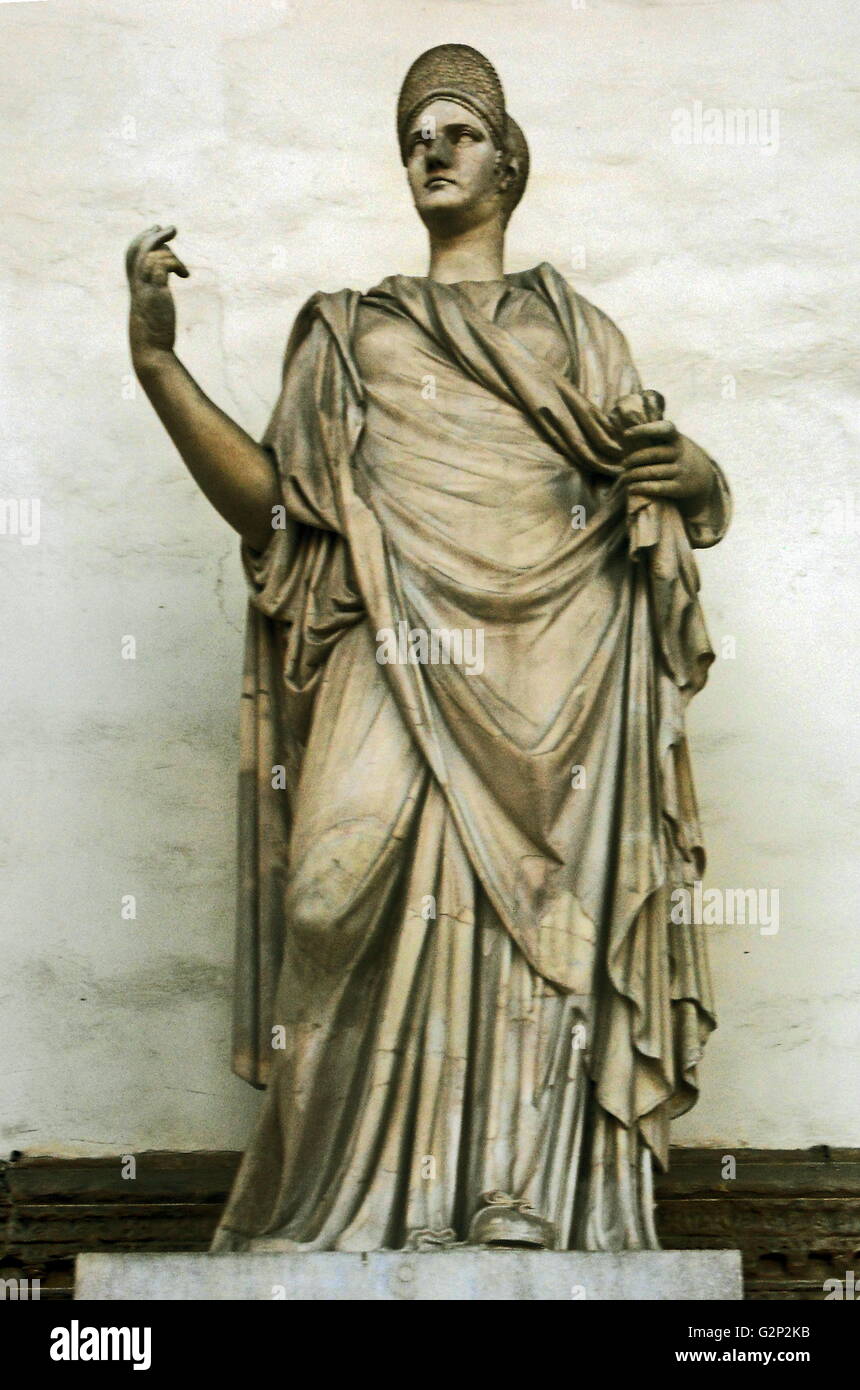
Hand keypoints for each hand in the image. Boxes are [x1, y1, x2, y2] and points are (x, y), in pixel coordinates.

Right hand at [126, 225, 188, 364]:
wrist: (152, 347)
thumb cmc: (155, 332)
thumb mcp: (154, 306)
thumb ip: (155, 290)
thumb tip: (164, 282)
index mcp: (134, 284)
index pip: (131, 254)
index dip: (142, 238)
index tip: (156, 228)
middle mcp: (136, 283)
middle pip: (139, 249)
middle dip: (154, 236)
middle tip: (173, 228)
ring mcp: (145, 287)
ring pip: (151, 254)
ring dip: (170, 254)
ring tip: (182, 269)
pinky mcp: (156, 292)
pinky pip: (163, 265)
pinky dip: (176, 264)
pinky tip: (185, 276)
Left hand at [619, 419, 714, 514]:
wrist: (704, 477)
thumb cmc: (677, 456)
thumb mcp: (673, 442)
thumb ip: (655, 437)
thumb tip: (624, 436)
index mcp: (676, 438)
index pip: (663, 429)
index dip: (644, 430)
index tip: (626, 434)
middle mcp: (681, 453)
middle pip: (652, 454)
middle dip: (633, 459)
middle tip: (623, 464)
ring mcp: (682, 470)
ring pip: (652, 472)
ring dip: (634, 475)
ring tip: (624, 477)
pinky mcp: (681, 487)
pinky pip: (658, 488)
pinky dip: (642, 488)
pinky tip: (631, 489)